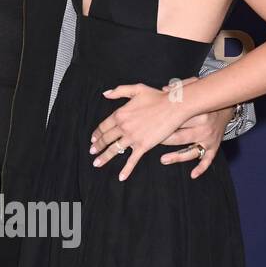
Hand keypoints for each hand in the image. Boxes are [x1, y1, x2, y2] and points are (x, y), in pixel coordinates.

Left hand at [89, 80, 206, 182]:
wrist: (173, 106)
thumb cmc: (157, 97)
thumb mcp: (136, 89)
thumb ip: (119, 90)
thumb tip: (105, 94)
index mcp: (120, 114)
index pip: (104, 126)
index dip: (97, 133)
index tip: (93, 138)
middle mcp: (124, 126)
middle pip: (106, 139)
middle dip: (97, 146)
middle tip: (92, 151)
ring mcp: (132, 137)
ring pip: (114, 150)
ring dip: (104, 157)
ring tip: (96, 163)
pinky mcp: (143, 146)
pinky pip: (132, 160)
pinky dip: (126, 170)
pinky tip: (121, 177)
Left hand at [158, 78, 235, 179]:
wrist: (227, 107)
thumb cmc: (206, 98)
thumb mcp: (197, 88)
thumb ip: (181, 88)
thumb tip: (164, 89)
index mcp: (199, 112)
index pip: (177, 120)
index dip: (162, 124)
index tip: (148, 127)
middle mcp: (204, 127)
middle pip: (181, 137)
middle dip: (165, 140)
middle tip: (149, 142)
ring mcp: (209, 139)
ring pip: (191, 151)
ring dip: (177, 157)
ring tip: (163, 160)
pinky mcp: (214, 147)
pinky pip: (208, 160)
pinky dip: (201, 168)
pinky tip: (193, 175)